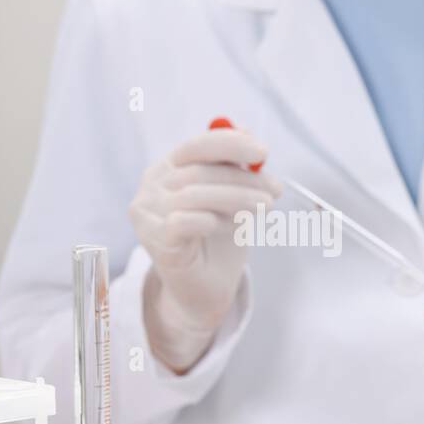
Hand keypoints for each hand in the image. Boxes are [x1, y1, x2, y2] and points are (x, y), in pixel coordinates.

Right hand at [129, 127, 280, 372]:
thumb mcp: (231, 197)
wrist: (205, 291)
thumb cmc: (218, 241)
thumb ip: (234, 166)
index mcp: (167, 170)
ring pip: (195, 194)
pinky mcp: (156, 242)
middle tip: (275, 190)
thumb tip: (248, 132)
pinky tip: (236, 228)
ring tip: (265, 208)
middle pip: (198, 170)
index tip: (263, 152)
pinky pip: (186, 221)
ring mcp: (148, 216)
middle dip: (243, 178)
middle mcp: (151, 188)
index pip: (195, 146)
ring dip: (238, 198)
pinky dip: (216, 220)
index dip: (230, 144)